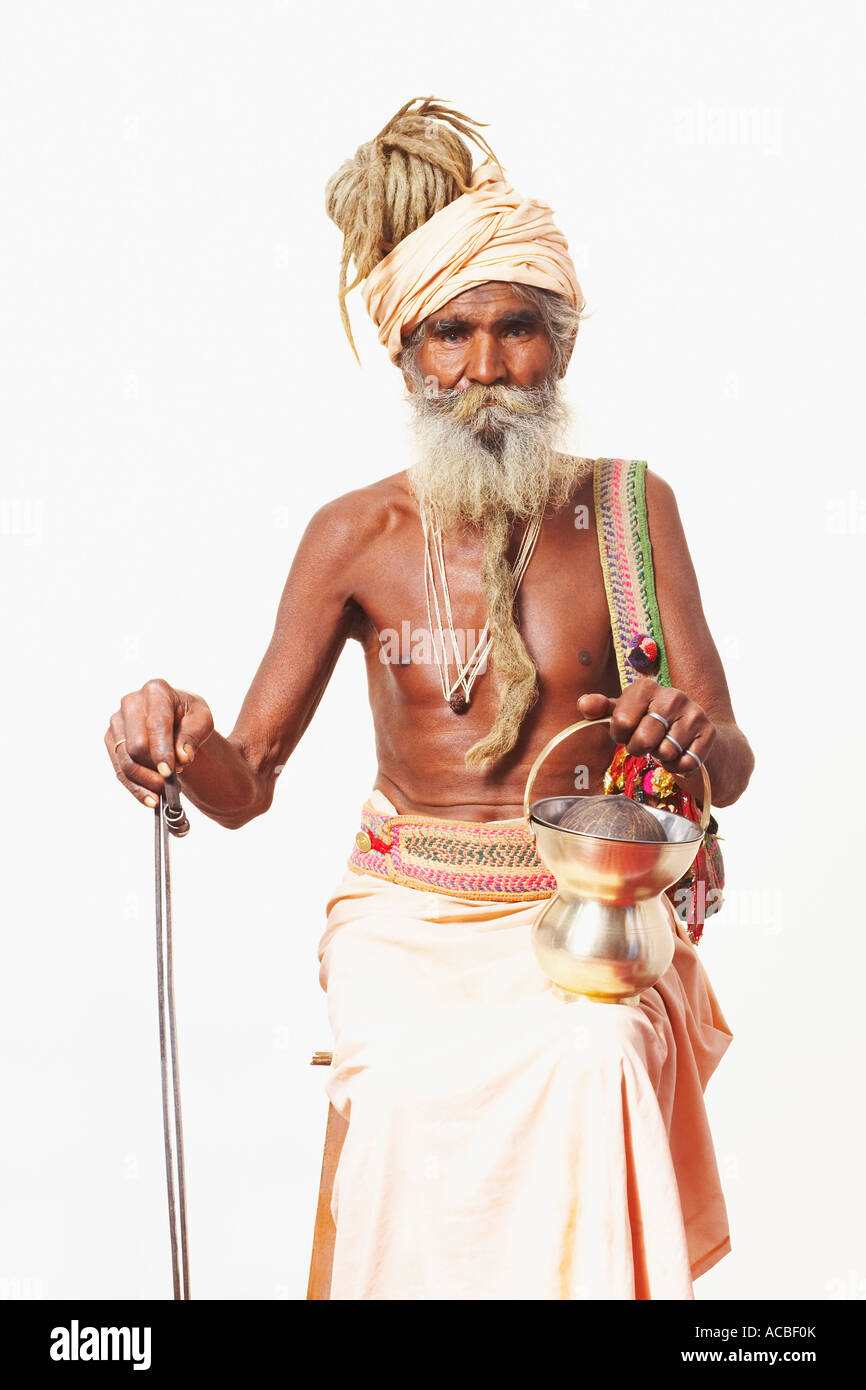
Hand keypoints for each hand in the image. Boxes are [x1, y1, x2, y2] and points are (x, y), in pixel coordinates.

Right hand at [105, 678, 213, 808]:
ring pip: (126, 762)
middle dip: (155, 767)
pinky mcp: (112, 741)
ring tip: (166, 791)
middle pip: (136, 746)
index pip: (156, 725)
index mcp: (156, 690)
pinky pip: (120, 771)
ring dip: (147, 781)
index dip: (162, 751)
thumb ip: (194, 734)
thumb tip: (182, 756)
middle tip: (174, 778)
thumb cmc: (190, 719)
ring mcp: (117, 722)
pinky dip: (136, 789)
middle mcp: (130, 702)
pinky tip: (151, 800)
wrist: (177, 724)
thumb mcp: (203, 720)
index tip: (169, 772)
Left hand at [576, 681, 714, 778]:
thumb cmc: (648, 721)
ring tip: (664, 746)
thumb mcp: (623, 712)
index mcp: (646, 687)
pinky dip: (679, 767)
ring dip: (661, 757)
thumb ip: (601, 708)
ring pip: (666, 752)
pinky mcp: (709, 733)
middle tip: (646, 742)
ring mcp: (694, 713)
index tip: (627, 732)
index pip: (621, 723)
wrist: (692, 730)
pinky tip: (679, 754)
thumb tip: (584, 704)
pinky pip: (686, 763)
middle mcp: (672, 696)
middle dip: (640, 748)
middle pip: (643, 741)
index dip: (620, 735)